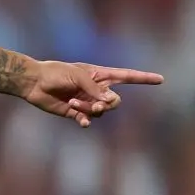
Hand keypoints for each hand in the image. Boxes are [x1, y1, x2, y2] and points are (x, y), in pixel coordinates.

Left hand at [21, 60, 163, 126]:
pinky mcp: (75, 112)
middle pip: (115, 101)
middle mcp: (95, 89)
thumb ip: (94, 88)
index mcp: (99, 75)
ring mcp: (86, 101)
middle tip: (96, 105)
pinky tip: (81, 121)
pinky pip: (87, 120)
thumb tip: (109, 102)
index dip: (143, 78)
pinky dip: (85, 121)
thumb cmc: (55, 73)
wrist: (34, 82)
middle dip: (108, 104)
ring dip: (90, 109)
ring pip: (101, 111)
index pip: (127, 76)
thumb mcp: (77, 76)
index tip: (161, 79)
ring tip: (73, 103)